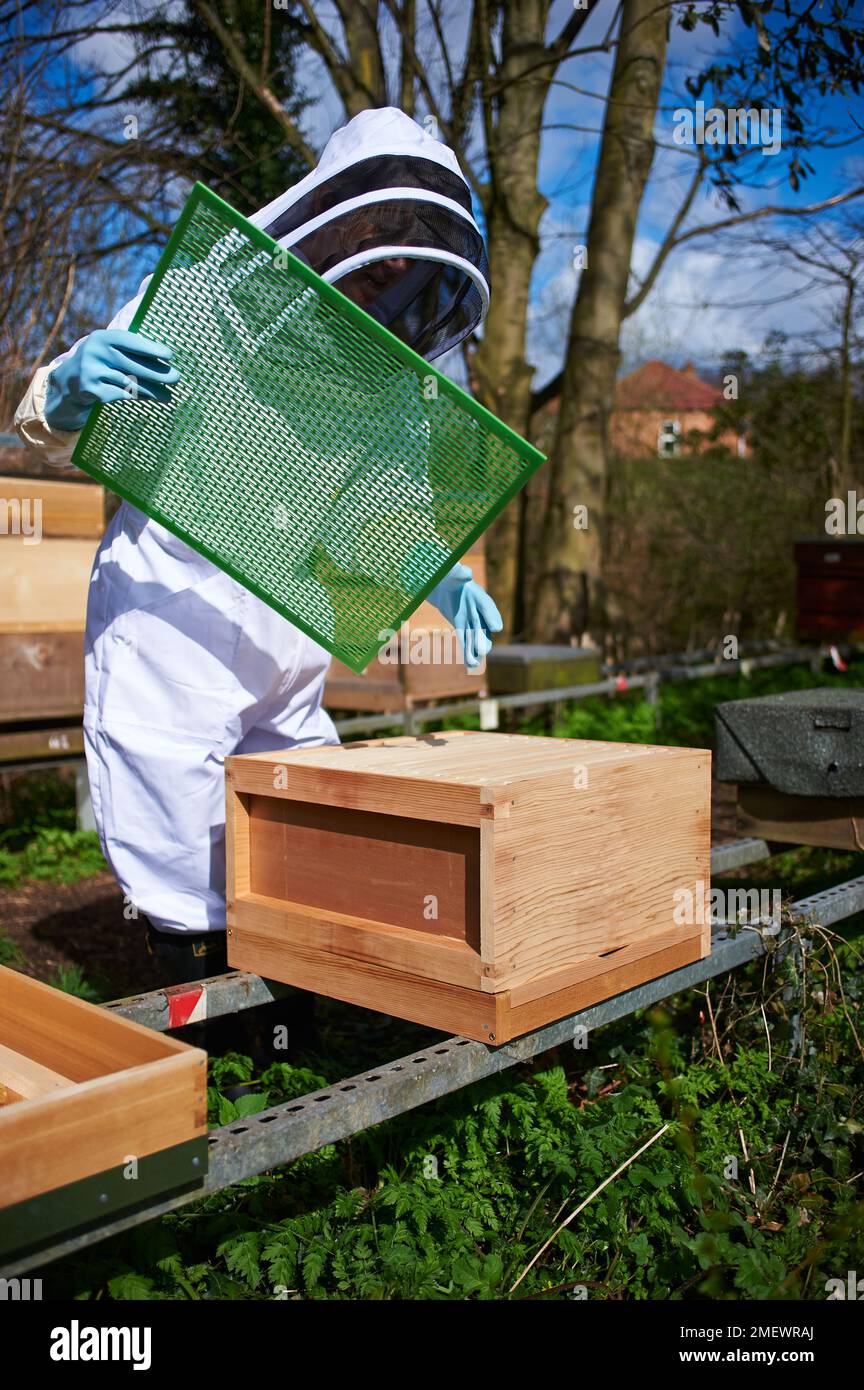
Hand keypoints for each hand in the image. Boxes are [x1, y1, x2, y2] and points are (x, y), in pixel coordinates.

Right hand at [44, 329, 179, 431]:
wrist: (70, 382)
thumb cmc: (101, 362)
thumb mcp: (110, 350)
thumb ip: (130, 351)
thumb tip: (165, 361)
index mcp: (101, 338)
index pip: (127, 340)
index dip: (149, 347)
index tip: (169, 354)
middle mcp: (94, 352)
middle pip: (131, 364)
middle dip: (157, 373)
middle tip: (176, 379)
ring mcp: (91, 372)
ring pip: (129, 383)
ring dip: (152, 391)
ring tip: (168, 396)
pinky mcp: (91, 390)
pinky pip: (120, 395)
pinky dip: (134, 396)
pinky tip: (146, 397)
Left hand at [427, 563, 502, 669]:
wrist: (441, 583)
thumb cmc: (448, 575)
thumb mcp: (450, 573)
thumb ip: (458, 574)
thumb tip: (465, 572)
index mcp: (477, 593)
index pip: (486, 605)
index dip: (491, 616)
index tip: (496, 627)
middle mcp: (478, 609)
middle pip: (482, 625)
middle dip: (482, 638)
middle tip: (484, 650)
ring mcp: (471, 620)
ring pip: (475, 637)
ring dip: (474, 650)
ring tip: (474, 663)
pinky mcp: (462, 627)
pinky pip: (466, 640)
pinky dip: (468, 652)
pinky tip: (470, 665)